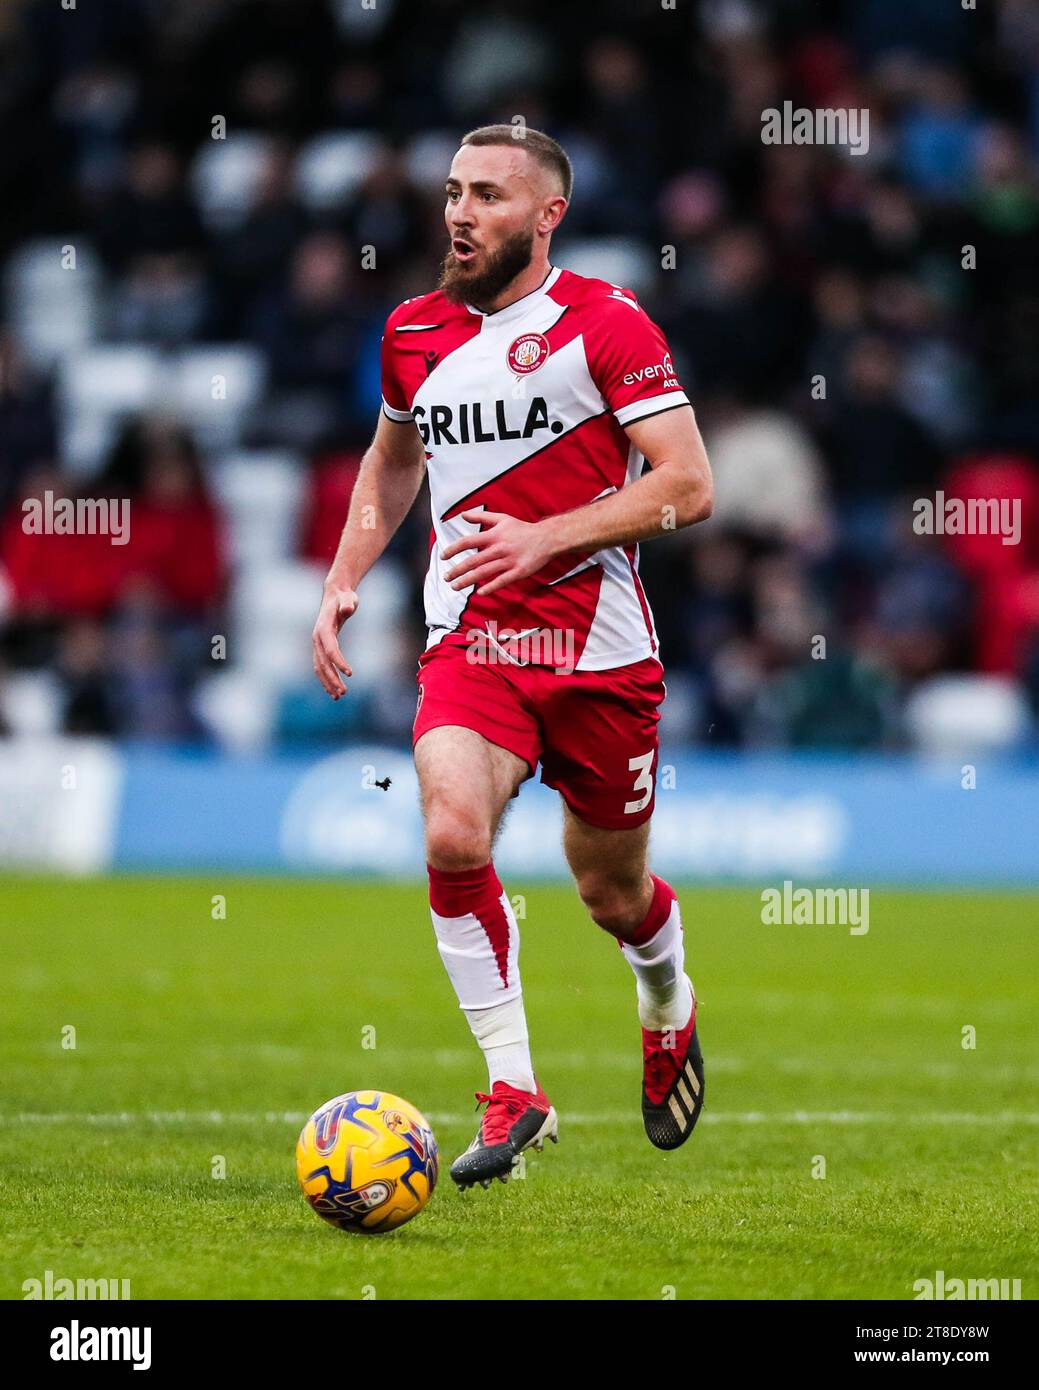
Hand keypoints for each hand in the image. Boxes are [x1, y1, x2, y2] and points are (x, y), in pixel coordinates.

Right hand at [312, 584, 357, 697]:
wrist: (334, 595)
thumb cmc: (344, 597)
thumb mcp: (348, 598)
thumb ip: (347, 603)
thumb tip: (347, 609)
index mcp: (323, 627)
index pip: (330, 648)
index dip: (338, 661)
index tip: (349, 673)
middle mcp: (317, 638)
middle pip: (323, 662)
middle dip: (332, 679)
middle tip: (343, 693)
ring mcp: (317, 644)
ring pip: (320, 667)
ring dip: (328, 682)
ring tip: (339, 696)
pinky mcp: (321, 647)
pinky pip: (321, 666)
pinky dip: (326, 678)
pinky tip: (334, 689)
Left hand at [441, 509, 558, 596]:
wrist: (546, 538)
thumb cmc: (522, 529)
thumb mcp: (502, 519)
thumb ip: (481, 517)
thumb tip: (463, 515)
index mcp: (494, 535)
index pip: (468, 541)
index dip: (453, 549)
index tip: (443, 556)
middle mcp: (499, 548)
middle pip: (473, 561)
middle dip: (457, 570)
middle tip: (446, 577)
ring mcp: (509, 561)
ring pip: (484, 572)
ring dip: (468, 581)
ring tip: (455, 586)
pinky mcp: (518, 572)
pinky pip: (502, 581)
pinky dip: (490, 587)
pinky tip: (480, 593)